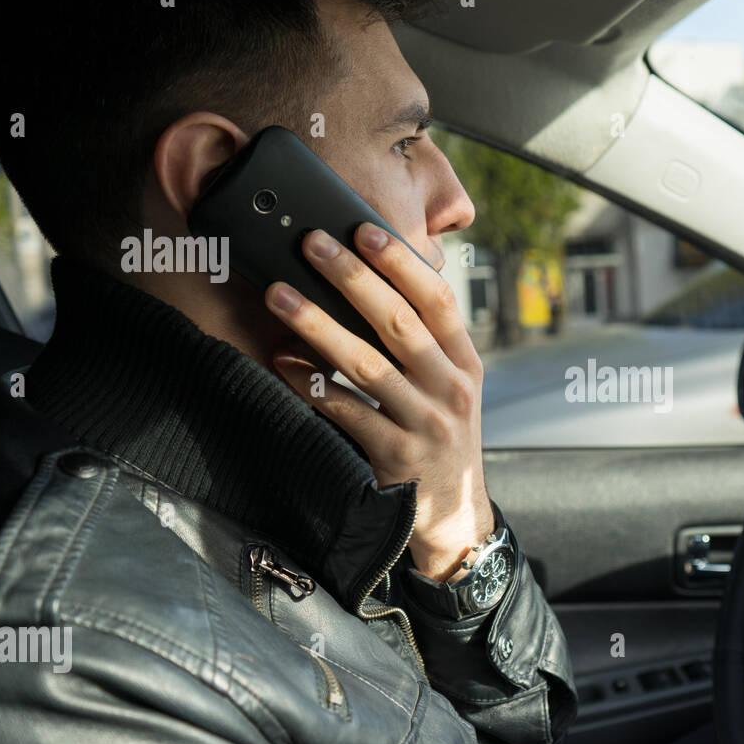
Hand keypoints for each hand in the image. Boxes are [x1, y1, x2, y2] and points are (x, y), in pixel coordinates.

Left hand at [264, 222, 493, 580]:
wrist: (456, 512)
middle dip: (352, 278)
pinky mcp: (397, 455)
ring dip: (318, 324)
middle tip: (311, 244)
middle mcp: (452, 389)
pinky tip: (281, 361)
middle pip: (399, 322)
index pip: (438, 301)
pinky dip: (311, 383)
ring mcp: (426, 423)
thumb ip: (425, 344)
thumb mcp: (450, 387)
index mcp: (465, 363)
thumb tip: (372, 283)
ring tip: (278, 294)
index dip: (401, 263)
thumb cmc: (441, 437)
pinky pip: (347, 412)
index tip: (364, 230)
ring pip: (367, 363)